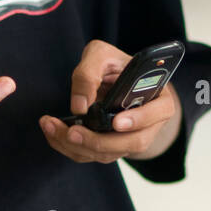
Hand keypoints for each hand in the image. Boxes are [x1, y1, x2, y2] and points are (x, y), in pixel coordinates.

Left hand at [38, 39, 181, 162]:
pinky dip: (70, 147)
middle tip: (72, 132)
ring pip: (109, 154)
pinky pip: (93, 155)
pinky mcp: (111, 149)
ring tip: (51, 126)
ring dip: (78, 146)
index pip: (158, 111)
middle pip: (132, 142)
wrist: (111, 80)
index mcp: (158, 97)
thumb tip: (79, 107)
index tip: (117, 121)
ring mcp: (131, 140)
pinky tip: (52, 132)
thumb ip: (89, 72)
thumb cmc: (112, 65)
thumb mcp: (101, 55)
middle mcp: (149, 124)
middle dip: (99, 141)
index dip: (140, 119)